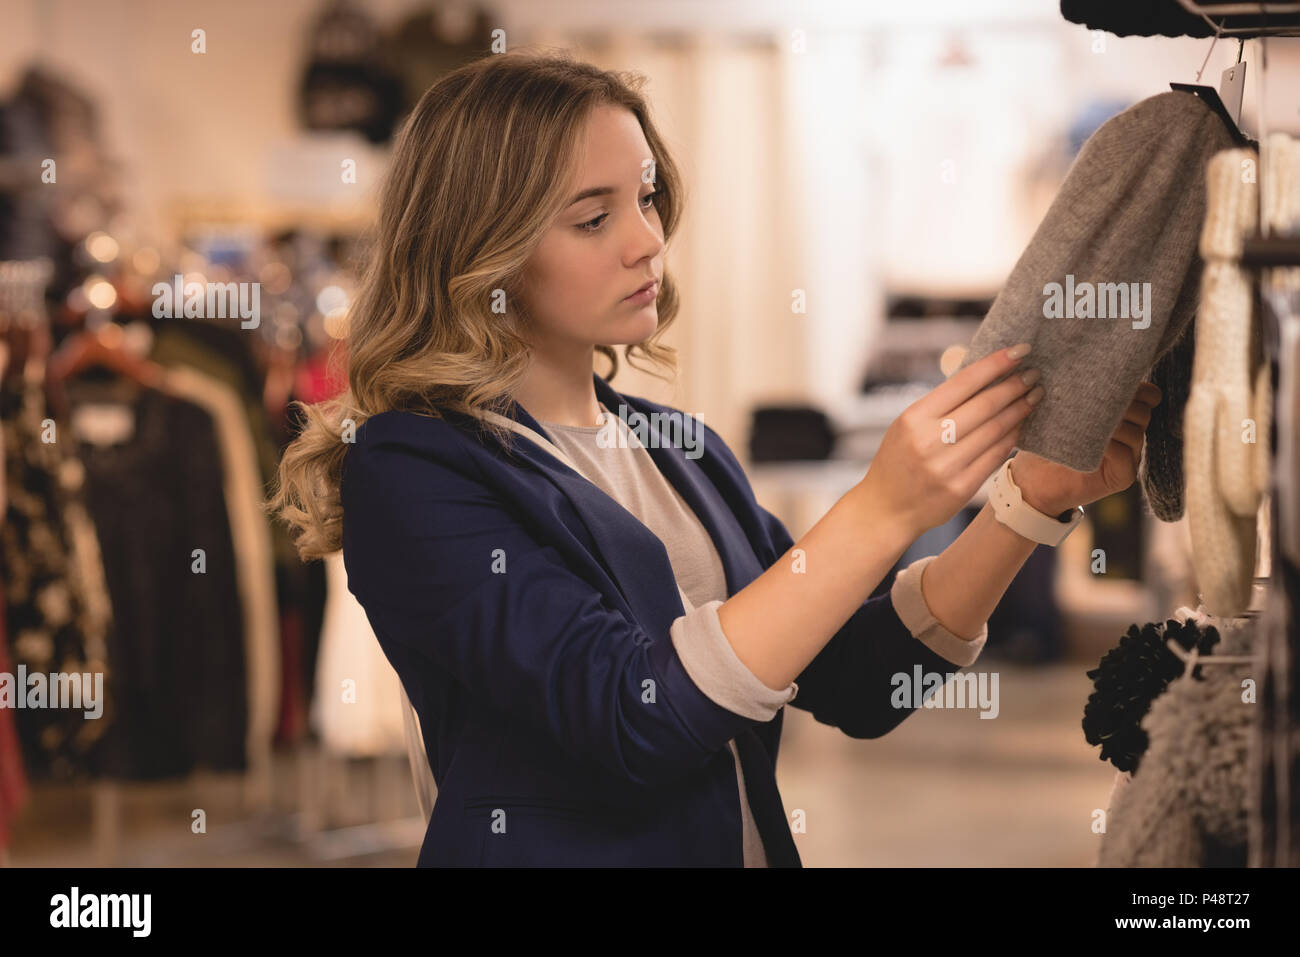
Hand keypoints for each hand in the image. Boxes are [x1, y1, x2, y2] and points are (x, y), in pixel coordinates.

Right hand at [858, 344, 1042, 537]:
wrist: (885, 509)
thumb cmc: (899, 459)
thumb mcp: (906, 425)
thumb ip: (940, 405)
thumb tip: (984, 376)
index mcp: (914, 418)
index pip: (964, 382)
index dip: (996, 364)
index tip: (1020, 350)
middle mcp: (929, 441)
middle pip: (986, 405)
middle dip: (1015, 386)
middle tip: (1034, 373)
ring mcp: (946, 467)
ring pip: (996, 430)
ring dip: (1020, 409)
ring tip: (1034, 395)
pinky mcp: (961, 489)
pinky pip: (996, 456)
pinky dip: (1012, 437)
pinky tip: (1022, 425)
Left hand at [1009, 381, 1162, 514]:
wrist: (1032, 480)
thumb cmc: (1046, 440)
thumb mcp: (1064, 409)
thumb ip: (1081, 390)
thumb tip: (1082, 355)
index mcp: (1124, 417)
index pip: (1149, 396)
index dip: (1138, 387)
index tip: (1112, 379)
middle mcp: (1132, 436)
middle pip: (1144, 411)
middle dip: (1123, 402)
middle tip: (1094, 398)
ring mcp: (1131, 457)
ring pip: (1137, 431)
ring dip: (1113, 422)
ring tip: (1087, 418)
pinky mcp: (1123, 477)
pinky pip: (1125, 454)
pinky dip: (1109, 445)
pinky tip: (1089, 440)